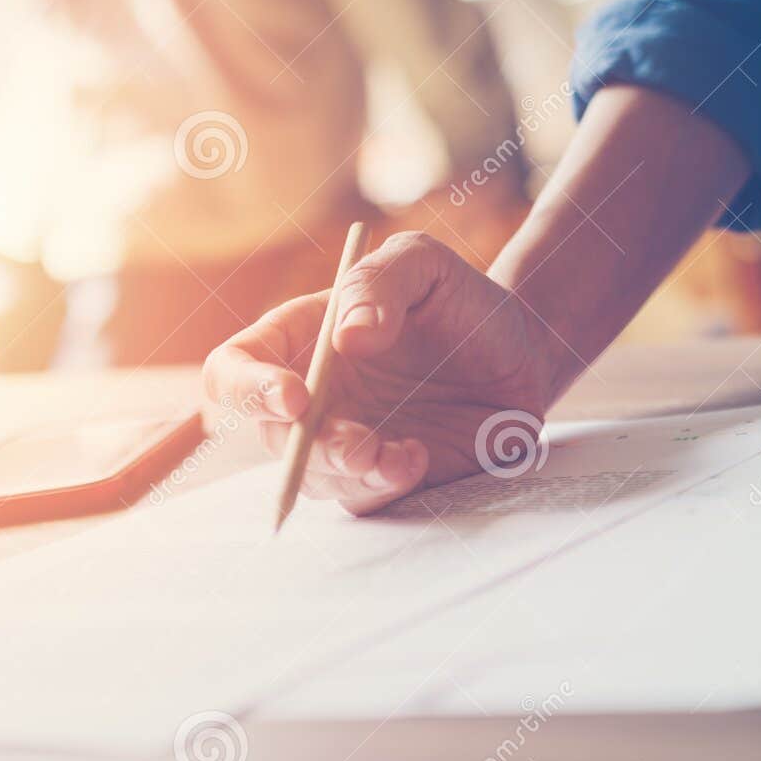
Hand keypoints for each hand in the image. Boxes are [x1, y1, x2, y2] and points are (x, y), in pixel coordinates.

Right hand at [203, 233, 558, 512]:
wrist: (525, 349)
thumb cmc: (461, 299)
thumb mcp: (423, 263)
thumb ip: (378, 284)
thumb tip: (347, 339)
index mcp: (300, 338)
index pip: (235, 367)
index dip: (248, 387)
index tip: (296, 397)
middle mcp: (313, 394)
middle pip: (271, 434)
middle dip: (308, 447)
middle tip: (358, 444)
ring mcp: (344, 438)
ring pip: (314, 476)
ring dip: (349, 473)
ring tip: (399, 456)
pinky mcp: (382, 474)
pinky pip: (362, 497)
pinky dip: (384, 486)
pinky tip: (419, 457)